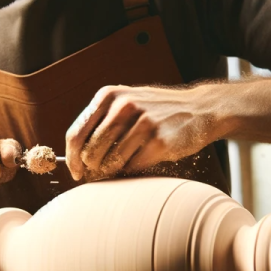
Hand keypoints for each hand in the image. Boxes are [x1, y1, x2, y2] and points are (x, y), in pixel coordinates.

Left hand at [65, 84, 218, 180]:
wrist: (199, 110)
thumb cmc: (158, 111)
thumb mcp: (127, 103)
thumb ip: (102, 122)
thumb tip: (76, 156)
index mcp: (109, 96)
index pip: (76, 133)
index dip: (72, 158)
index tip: (75, 172)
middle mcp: (124, 106)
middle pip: (91, 152)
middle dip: (92, 168)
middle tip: (98, 174)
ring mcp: (143, 122)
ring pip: (111, 162)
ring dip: (111, 171)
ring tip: (121, 167)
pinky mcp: (159, 141)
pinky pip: (133, 166)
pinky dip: (132, 170)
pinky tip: (140, 161)